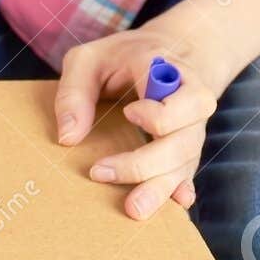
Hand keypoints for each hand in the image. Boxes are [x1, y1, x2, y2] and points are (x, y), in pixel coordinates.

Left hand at [53, 28, 223, 220]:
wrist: (172, 50)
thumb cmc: (122, 57)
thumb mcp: (88, 59)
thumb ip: (74, 92)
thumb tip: (67, 138)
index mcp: (164, 70)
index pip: (173, 98)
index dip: (155, 113)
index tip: (129, 113)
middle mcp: (188, 99)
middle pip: (181, 138)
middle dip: (145, 163)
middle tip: (100, 173)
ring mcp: (192, 124)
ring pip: (186, 158)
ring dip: (160, 185)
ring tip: (134, 209)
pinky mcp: (188, 143)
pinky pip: (190, 168)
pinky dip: (184, 186)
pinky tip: (179, 203)